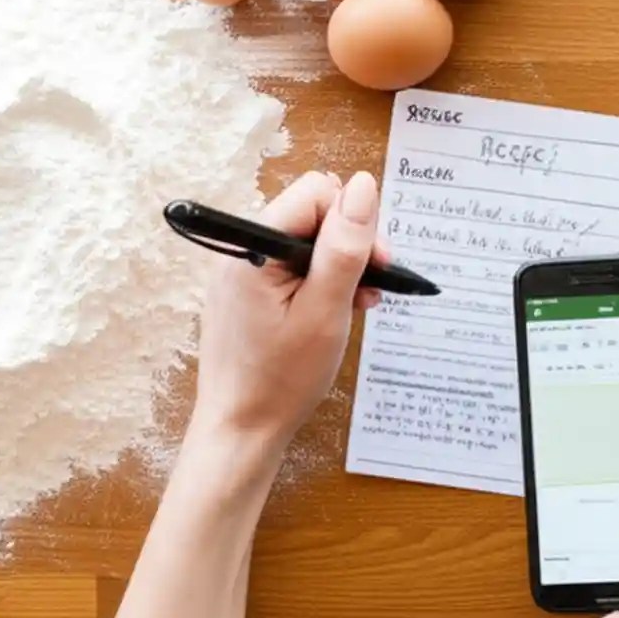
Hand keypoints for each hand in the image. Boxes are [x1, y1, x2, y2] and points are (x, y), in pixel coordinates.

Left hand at [192, 171, 385, 453]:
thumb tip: (364, 186)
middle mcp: (242, 250)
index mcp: (254, 247)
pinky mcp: (249, 293)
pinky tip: (340, 310)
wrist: (242, 431)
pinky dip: (323, 283)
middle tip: (372, 286)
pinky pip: (294, 268)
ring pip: (308, 242)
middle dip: (350, 244)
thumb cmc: (281, 379)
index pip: (316, 194)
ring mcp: (243, 272)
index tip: (377, 262)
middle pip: (312, 215)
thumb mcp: (326, 310)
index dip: (353, 221)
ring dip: (341, 267)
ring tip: (359, 304)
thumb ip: (345, 247)